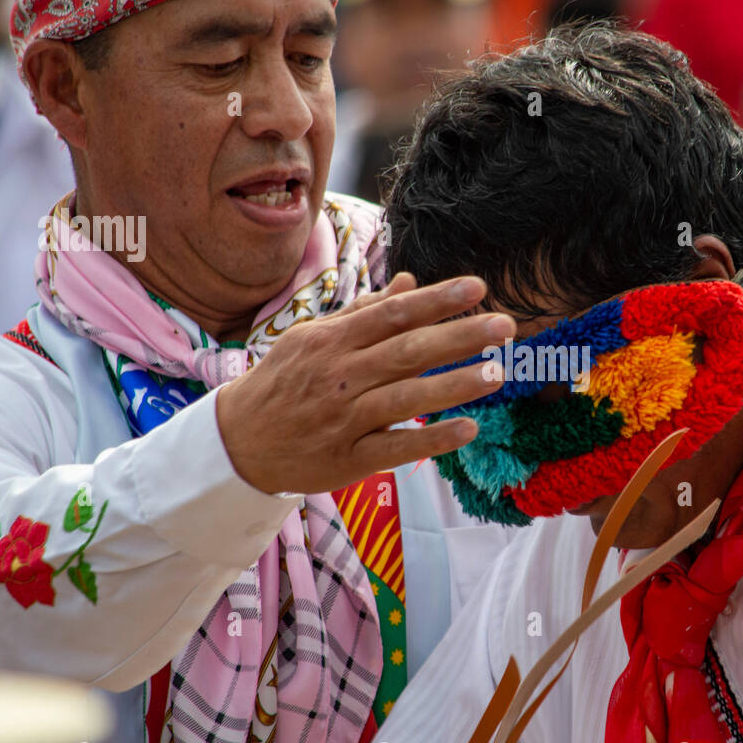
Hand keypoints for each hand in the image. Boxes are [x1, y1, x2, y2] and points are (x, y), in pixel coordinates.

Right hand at [216, 273, 513, 494]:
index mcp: (331, 341)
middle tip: (506, 326)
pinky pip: (394, 448)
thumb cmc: (282, 384)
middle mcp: (339, 376)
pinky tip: (468, 429)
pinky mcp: (346, 459)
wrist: (236, 444)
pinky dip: (431, 439)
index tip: (478, 288)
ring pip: (406, 398)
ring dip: (454, 385)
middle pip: (407, 351)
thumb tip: (409, 282)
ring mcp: (344, 419)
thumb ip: (363, 314)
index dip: (437, 300)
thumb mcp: (312, 340)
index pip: (393, 314)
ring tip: (497, 374)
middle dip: (459, 336)